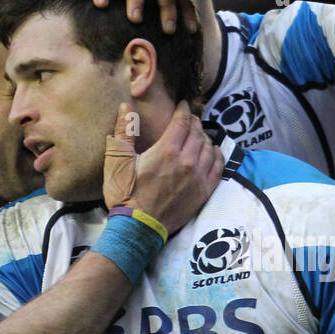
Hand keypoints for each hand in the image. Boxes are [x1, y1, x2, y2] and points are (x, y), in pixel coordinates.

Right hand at [103, 101, 221, 234]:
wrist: (138, 228)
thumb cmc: (125, 195)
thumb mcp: (117, 162)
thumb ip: (123, 132)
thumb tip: (125, 105)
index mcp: (167, 150)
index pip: (182, 122)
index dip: (184, 110)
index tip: (183, 105)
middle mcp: (187, 161)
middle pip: (197, 133)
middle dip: (194, 122)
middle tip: (189, 119)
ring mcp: (198, 177)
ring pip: (209, 147)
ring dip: (204, 137)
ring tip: (198, 134)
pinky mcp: (204, 191)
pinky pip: (218, 167)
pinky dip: (217, 155)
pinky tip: (213, 151)